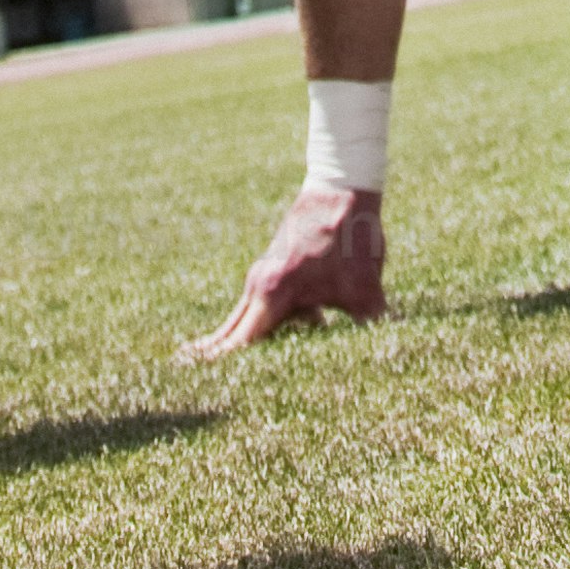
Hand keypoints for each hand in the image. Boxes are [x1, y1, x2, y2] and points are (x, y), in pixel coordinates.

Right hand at [184, 181, 385, 351]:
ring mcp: (264, 274)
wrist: (343, 185)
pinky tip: (287, 334)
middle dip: (211, 355)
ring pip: (247, 317)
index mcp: (274, 294)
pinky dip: (263, 323)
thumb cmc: (351, 237)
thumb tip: (388, 361)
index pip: (241, 343)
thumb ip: (372, 329)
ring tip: (200, 357)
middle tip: (181, 370)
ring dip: (239, 340)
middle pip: (231, 331)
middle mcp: (259, 285)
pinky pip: (263, 304)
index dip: (221, 367)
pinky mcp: (275, 267)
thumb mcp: (366, 290)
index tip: (196, 383)